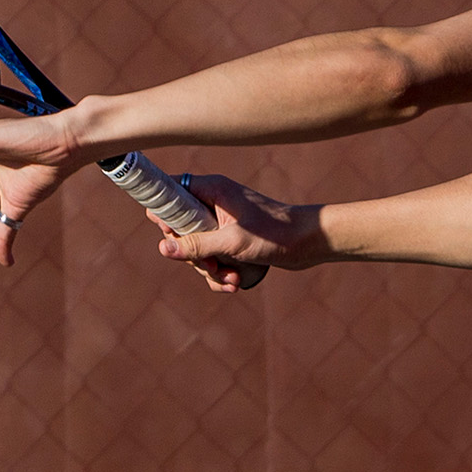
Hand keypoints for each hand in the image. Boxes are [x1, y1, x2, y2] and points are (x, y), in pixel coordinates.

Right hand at [149, 173, 317, 292]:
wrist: (308, 242)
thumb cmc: (274, 234)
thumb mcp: (232, 242)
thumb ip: (196, 245)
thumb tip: (163, 249)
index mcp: (211, 189)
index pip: (168, 192)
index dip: (164, 216)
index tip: (173, 237)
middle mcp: (212, 202)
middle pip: (179, 229)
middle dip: (193, 255)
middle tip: (211, 265)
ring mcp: (221, 222)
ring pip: (196, 248)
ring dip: (210, 270)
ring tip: (231, 278)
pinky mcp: (230, 238)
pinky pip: (212, 257)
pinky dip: (220, 273)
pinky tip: (235, 282)